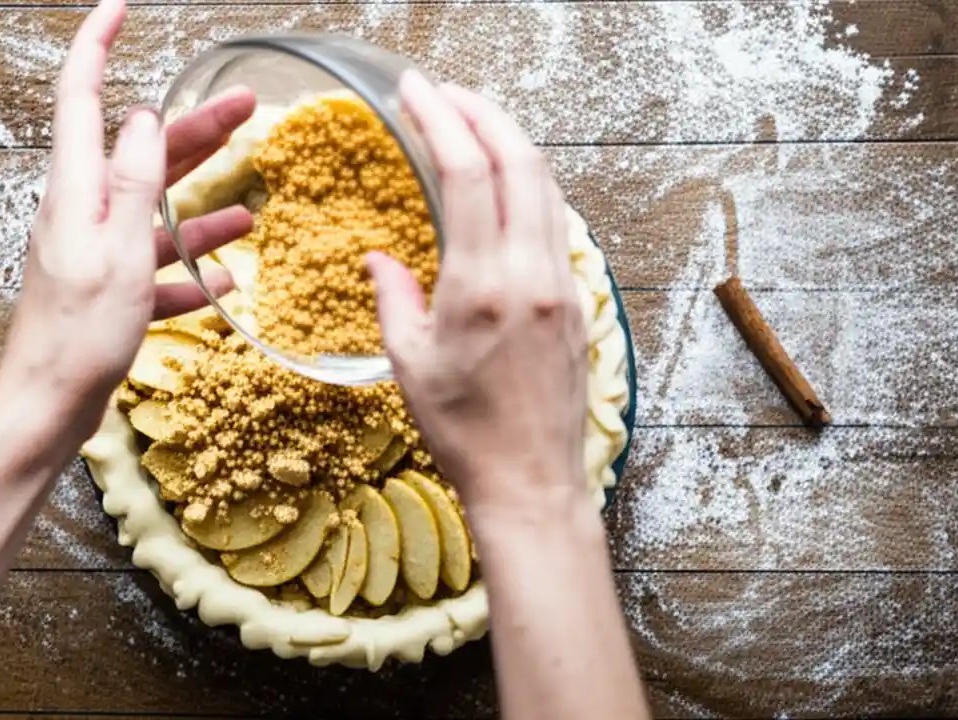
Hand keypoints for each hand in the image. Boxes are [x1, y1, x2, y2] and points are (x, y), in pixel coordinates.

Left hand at [0, 0, 254, 443]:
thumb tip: (144, 117)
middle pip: (140, 154)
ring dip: (204, 209)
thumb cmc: (79, 332)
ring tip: (255, 206)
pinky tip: (225, 279)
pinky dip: (189, 274)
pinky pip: (155, 274)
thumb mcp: (118, 248)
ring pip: (156, 215)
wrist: (48, 409)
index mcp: (77, 189)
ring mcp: (96, 256)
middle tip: (247, 107)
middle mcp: (83, 213)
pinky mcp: (108, 296)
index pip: (80, 95)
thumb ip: (134, 181)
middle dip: (193, 129)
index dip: (97, 44)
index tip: (119, 6)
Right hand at [367, 74, 586, 513]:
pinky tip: (505, 186)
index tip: (414, 89)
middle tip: (446, 92)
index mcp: (482, 284)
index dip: (440, 117)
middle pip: (517, 160)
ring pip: (545, 186)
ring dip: (511, 142)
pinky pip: (555, 221)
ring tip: (475, 123)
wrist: (531, 482)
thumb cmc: (463, 432)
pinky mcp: (576, 301)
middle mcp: (531, 273)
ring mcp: (562, 284)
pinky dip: (529, 185)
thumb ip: (395, 298)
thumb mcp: (410, 364)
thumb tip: (380, 260)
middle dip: (482, 111)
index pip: (465, 172)